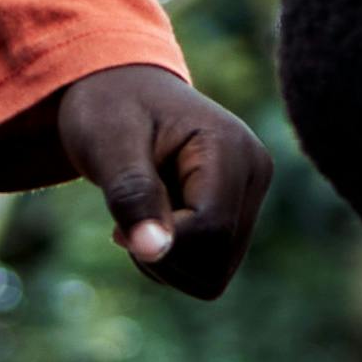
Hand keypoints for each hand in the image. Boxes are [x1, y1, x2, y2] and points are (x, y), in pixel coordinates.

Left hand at [53, 63, 272, 298]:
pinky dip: (174, 261)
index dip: (162, 243)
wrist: (122, 87)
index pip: (211, 231)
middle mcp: (254, 173)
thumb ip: (132, 194)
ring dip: (166, 262)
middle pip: (217, 262)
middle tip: (126, 221)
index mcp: (231, 148)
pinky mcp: (240, 213)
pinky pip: (211, 269)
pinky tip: (156, 224)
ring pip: (216, 274)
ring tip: (141, 218)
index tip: (117, 227)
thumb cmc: (109, 106)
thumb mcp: (106, 142)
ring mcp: (251, 195)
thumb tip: (154, 250)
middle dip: (163, 256)